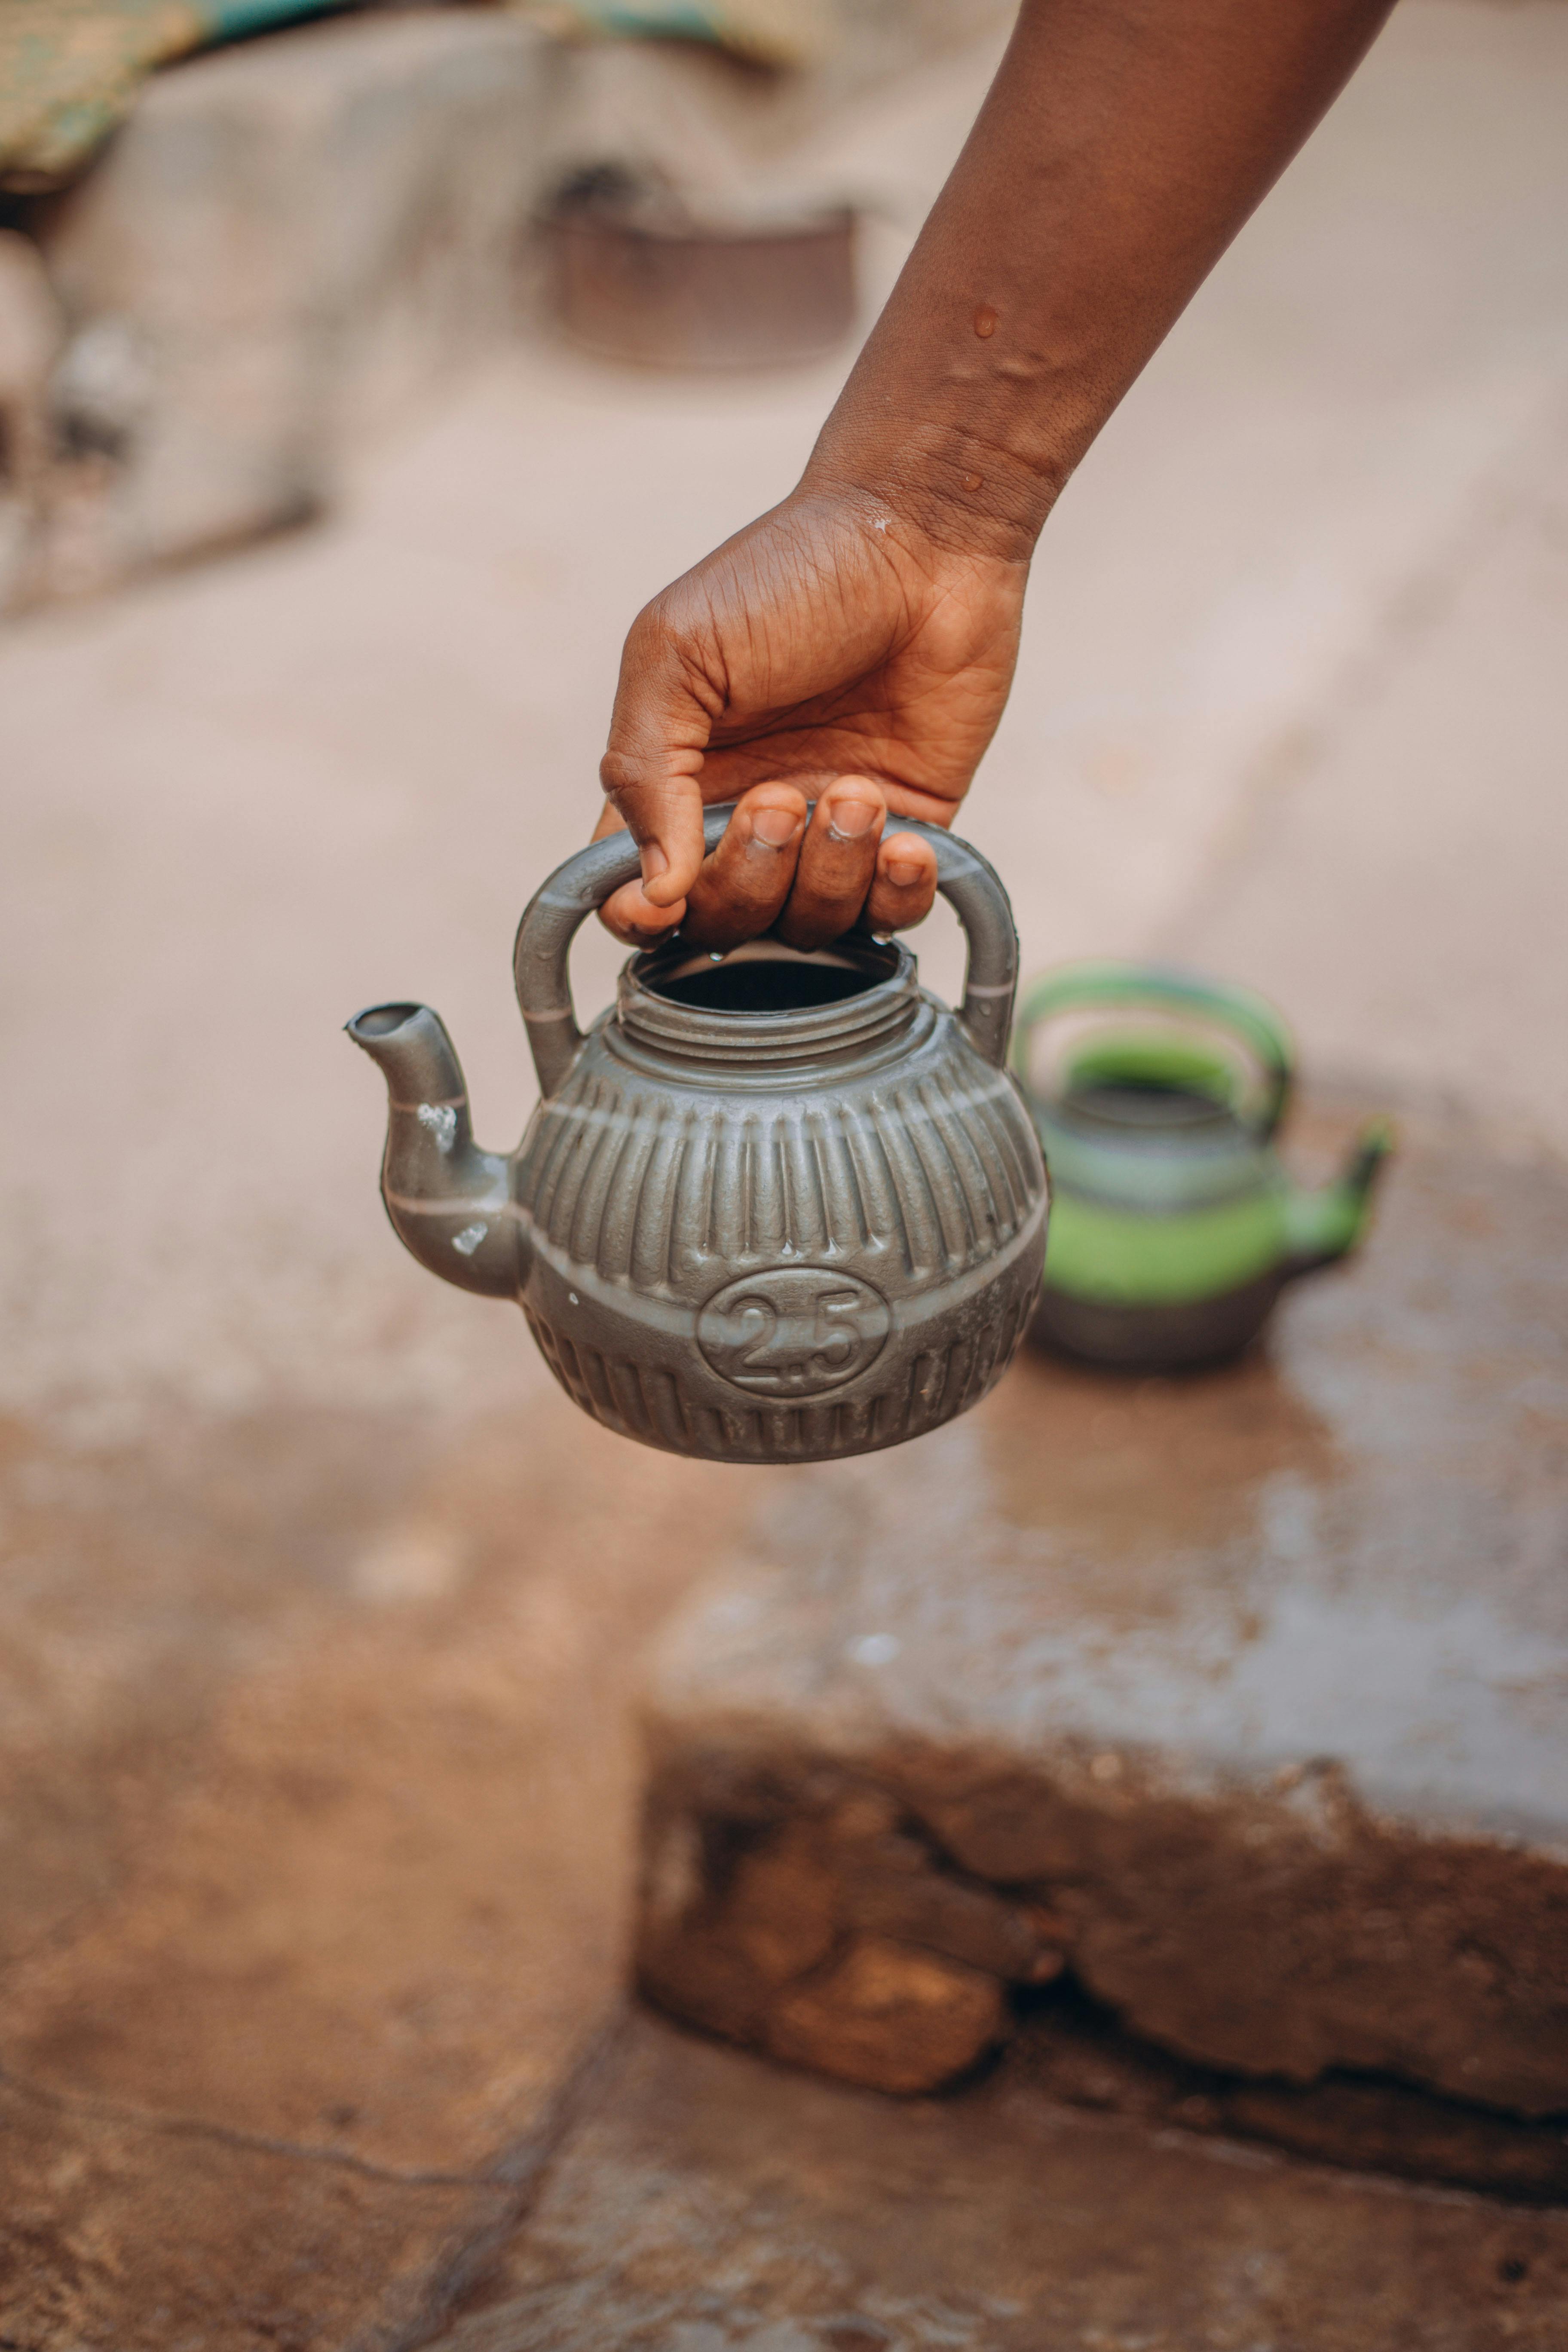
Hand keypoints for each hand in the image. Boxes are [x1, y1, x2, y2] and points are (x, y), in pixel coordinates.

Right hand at [594, 489, 1028, 947]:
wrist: (923, 538)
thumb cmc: (790, 575)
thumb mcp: (677, 653)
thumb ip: (643, 770)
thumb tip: (655, 887)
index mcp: (676, 780)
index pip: (635, 891)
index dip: (640, 917)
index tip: (662, 900)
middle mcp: (747, 820)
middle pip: (723, 923)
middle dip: (748, 879)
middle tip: (781, 798)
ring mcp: (828, 833)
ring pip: (809, 928)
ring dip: (828, 874)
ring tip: (857, 791)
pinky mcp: (908, 830)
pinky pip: (894, 913)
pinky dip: (896, 892)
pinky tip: (904, 836)